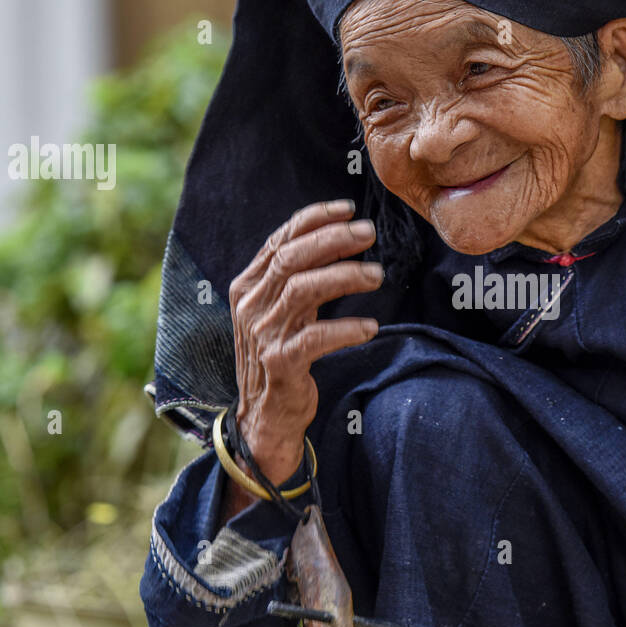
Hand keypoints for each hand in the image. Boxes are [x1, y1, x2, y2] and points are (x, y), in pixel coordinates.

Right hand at [227, 198, 381, 486]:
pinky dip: (346, 329)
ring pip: (303, 290)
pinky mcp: (279, 364)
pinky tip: (370, 327)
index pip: (279, 240)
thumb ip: (299, 278)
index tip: (348, 210)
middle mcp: (251, 306)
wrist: (266, 417)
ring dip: (345, 277)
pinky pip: (315, 337)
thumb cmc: (282, 356)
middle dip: (333, 240)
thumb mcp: (284, 312)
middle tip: (369, 234)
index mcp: (248, 287)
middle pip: (291, 258)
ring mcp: (262, 335)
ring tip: (377, 275)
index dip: (314, 220)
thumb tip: (337, 238)